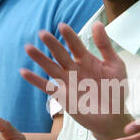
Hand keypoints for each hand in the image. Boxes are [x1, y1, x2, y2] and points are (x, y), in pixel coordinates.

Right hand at [22, 22, 128, 138]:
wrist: (113, 116)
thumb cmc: (115, 90)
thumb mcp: (115, 65)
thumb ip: (105, 46)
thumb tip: (97, 23)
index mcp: (86, 60)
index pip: (75, 45)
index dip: (69, 36)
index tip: (62, 26)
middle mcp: (74, 69)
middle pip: (61, 54)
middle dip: (52, 44)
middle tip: (42, 33)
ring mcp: (67, 82)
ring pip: (51, 68)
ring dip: (40, 59)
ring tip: (28, 48)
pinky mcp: (63, 96)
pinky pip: (47, 87)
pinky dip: (35, 80)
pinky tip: (24, 72)